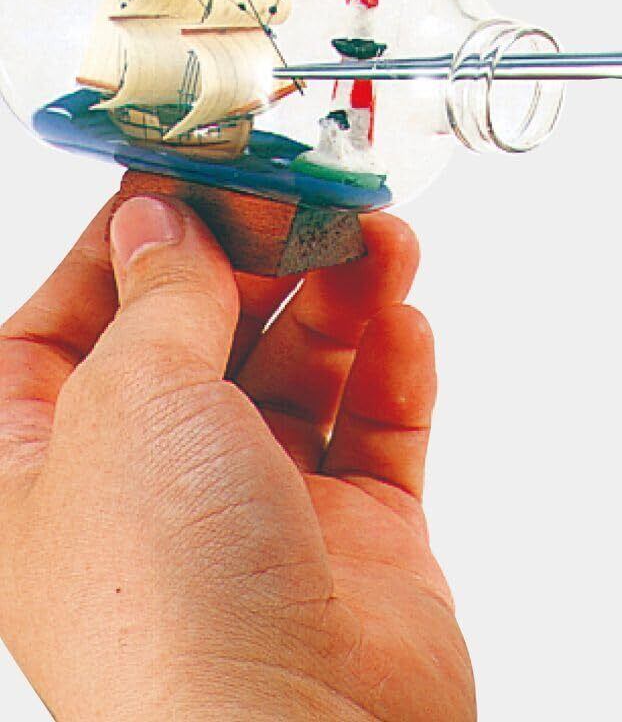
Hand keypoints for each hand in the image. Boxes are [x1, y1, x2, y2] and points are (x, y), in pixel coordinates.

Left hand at [0, 197, 474, 719]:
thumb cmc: (173, 606)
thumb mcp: (135, 403)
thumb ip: (161, 300)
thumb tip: (164, 224)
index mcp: (53, 466)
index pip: (75, 323)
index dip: (131, 246)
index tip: (197, 181)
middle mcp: (154, 485)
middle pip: (208, 334)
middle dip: (263, 259)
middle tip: (311, 199)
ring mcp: (262, 508)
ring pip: (305, 370)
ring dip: (345, 297)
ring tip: (383, 242)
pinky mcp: (355, 531)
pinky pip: (377, 425)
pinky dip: (394, 368)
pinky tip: (404, 323)